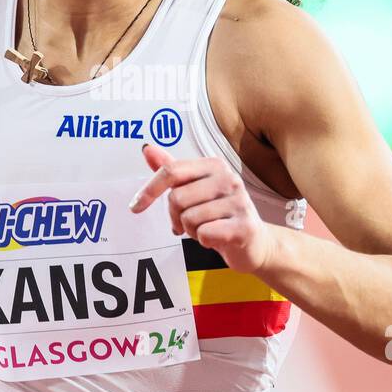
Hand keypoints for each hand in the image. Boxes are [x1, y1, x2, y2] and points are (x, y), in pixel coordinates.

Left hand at [129, 143, 274, 273]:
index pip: (171, 171)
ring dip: (191, 231)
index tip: (135, 206)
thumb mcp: (195, 189)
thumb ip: (172, 170)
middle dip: (175, 217)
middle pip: (177, 198)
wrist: (256, 243)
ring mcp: (239, 202)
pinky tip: (216, 238)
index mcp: (214, 165)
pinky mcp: (244, 226)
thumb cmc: (221, 214)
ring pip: (189, 219)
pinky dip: (204, 241)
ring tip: (206, 229)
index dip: (149, 190)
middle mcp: (229, 179)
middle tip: (188, 223)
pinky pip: (204, 234)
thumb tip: (147, 149)